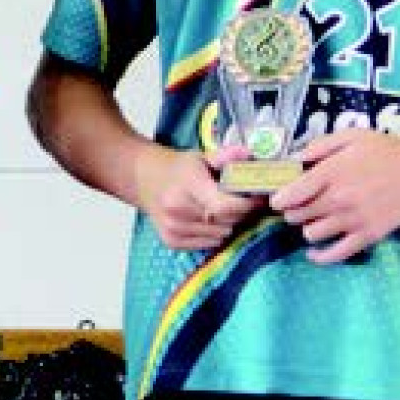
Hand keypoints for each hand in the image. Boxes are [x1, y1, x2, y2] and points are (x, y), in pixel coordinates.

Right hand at [134, 141, 260, 251]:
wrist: (143, 178)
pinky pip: (209, 244)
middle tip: (241, 202)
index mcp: (187, 184)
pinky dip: (214, 235)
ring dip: (228, 225)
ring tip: (222, 210)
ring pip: (221, 236)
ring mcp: (173, 227)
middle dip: (240, 213)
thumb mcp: (202, 156)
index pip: (225, 206)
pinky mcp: (171, 241)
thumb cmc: (178, 168)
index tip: (255, 197)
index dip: (246, 205)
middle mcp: (177, 208)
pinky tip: (208, 220)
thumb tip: (248, 154)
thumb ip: (226, 156)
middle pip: (226, 222)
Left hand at [272, 129, 399, 263]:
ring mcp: (353, 220)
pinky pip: (337, 254)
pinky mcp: (369, 236)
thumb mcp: (351, 136)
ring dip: (307, 228)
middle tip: (298, 206)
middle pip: (298, 215)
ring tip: (314, 220)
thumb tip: (295, 158)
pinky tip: (313, 253)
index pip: (291, 193)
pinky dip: (321, 256)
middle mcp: (338, 199)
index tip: (278, 198)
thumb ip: (320, 145)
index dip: (278, 198)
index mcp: (331, 173)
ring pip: (312, 234)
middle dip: (292, 211)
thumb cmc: (385, 151)